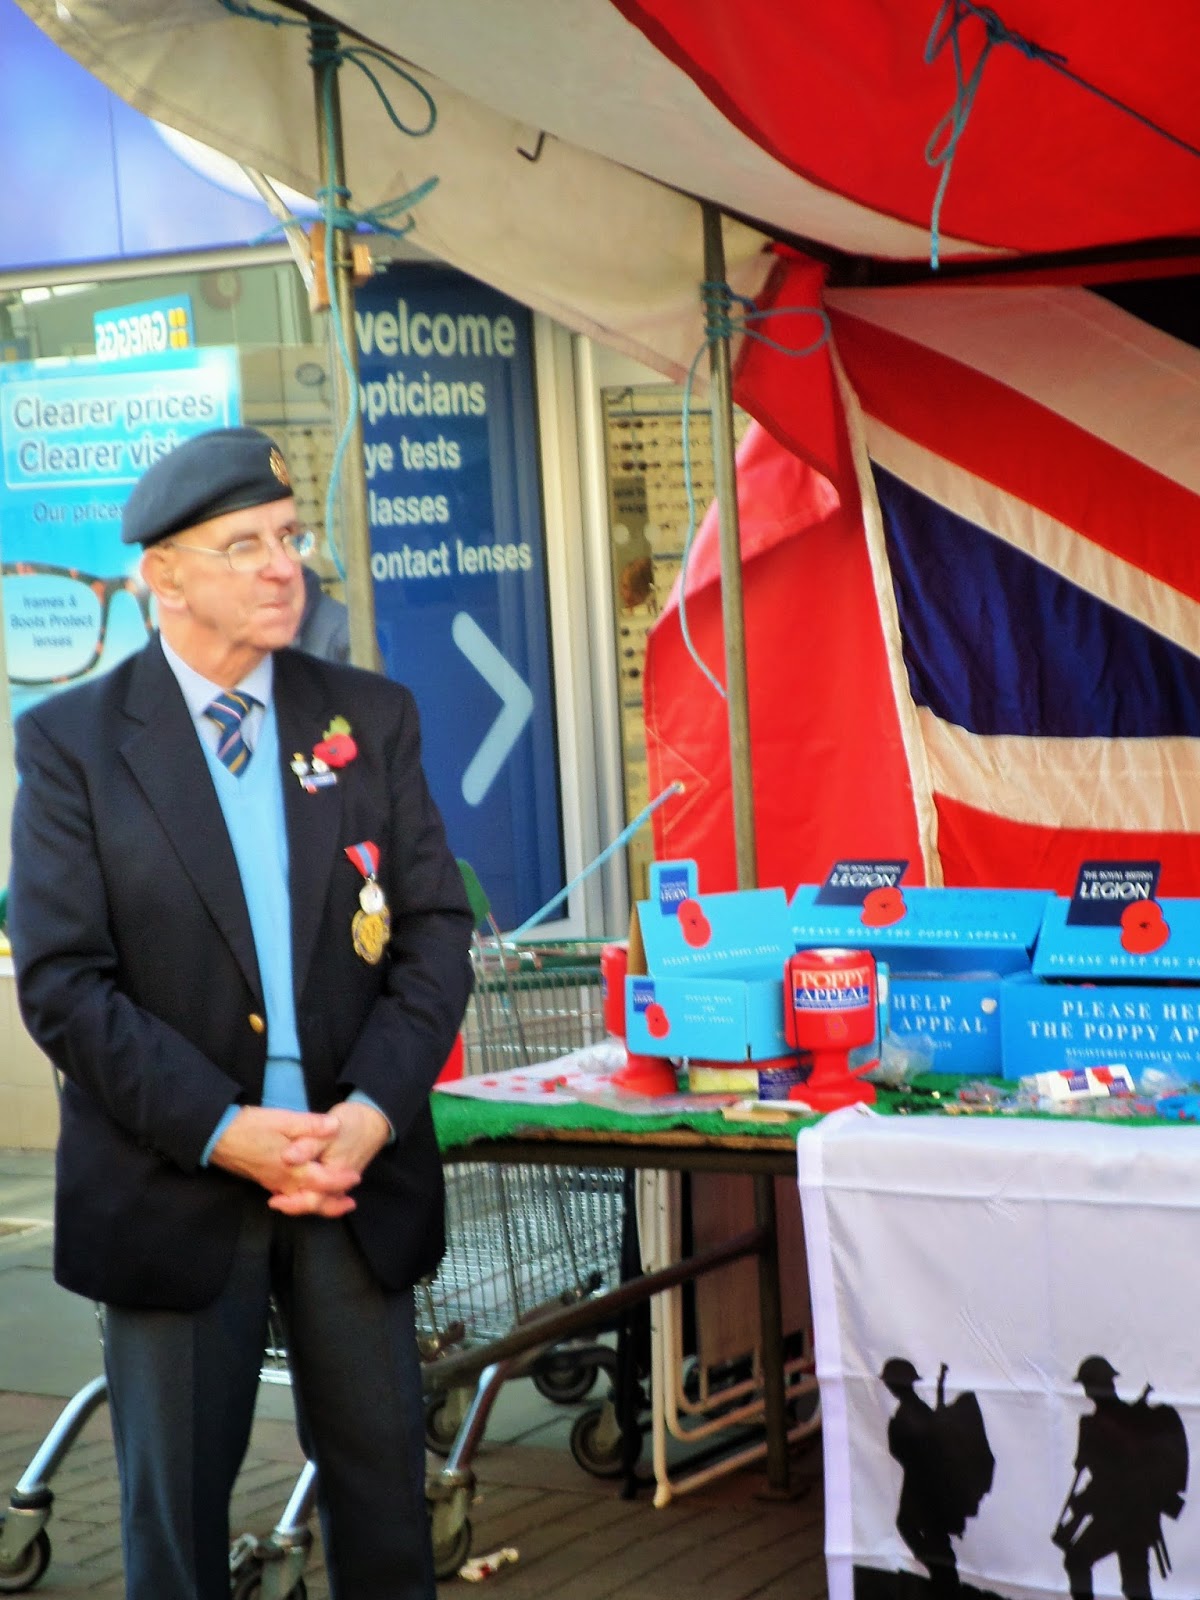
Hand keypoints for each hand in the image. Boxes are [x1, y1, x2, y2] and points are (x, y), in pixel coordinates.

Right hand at [210, 1106, 359, 1217]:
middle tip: (349, 1204)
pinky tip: (303, 1193)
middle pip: (312, 1201)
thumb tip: (336, 1126)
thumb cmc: (250, 1126)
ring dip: (317, 1202)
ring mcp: (272, 1183)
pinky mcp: (263, 1180)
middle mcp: (283, 1181)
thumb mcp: (283, 1119)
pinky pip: (286, 1196)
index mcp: (293, 1167)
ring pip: (299, 1201)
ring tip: (333, 1201)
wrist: (217, 1135)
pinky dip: (299, 1199)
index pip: (323, 1181)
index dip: (341, 1181)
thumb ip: (311, 1125)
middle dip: (332, 1204)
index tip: (356, 1178)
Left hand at [269, 1100, 390, 1216]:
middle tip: (274, 1202)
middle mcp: (340, 1186)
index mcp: (336, 1177)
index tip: (274, 1200)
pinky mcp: (340, 1179)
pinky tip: (298, 1190)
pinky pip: (325, 1193)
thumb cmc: (351, 1125)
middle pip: (316, 1203)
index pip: (313, 1199)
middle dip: (295, 1205)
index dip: (292, 1203)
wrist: (373, 1121)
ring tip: (282, 1199)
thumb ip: (307, 1146)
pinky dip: (311, 1194)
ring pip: (321, 1200)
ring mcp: (342, 1185)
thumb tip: (286, 1158)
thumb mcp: (328, 1132)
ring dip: (302, 1201)